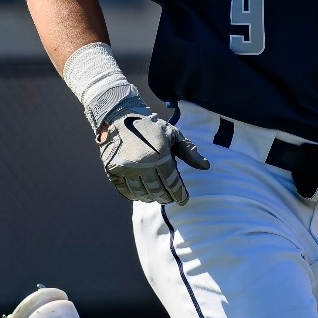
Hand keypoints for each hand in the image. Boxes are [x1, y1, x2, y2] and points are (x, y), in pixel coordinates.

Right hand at [95, 94, 209, 203]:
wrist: (119, 117)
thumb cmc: (150, 126)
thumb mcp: (173, 134)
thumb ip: (189, 152)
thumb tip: (206, 166)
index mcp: (159, 155)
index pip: (172, 183)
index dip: (179, 194)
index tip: (184, 200)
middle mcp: (142, 164)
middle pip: (157, 191)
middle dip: (166, 197)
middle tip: (170, 198)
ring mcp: (125, 169)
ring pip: (141, 194)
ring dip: (151, 197)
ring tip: (156, 195)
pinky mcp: (112, 171)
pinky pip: (125, 191)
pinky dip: (135, 195)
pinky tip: (141, 193)